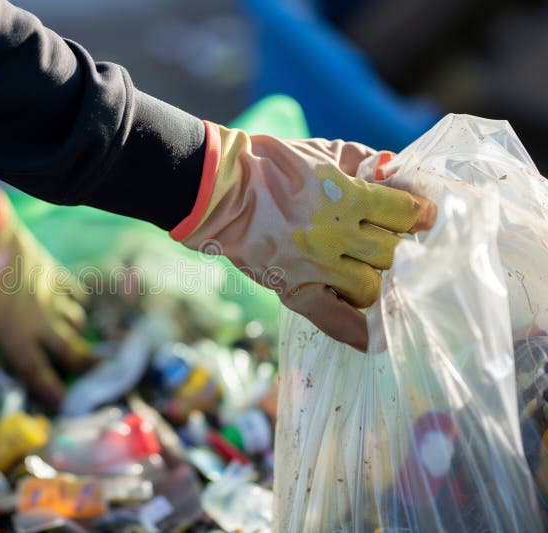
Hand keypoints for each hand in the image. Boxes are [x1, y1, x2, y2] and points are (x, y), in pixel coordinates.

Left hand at [0, 192, 91, 405]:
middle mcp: (41, 323)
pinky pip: (76, 293)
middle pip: (70, 349)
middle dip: (82, 365)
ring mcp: (53, 298)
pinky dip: (77, 300)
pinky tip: (75, 301)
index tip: (62, 402)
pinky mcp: (56, 275)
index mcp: (16, 338)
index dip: (49, 389)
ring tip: (74, 333)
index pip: (36, 371)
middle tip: (91, 371)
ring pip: (77, 321)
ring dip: (76, 331)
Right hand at [171, 122, 435, 349]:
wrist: (221, 192)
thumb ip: (365, 161)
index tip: (421, 217)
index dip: (420, 216)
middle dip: (394, 247)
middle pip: (391, 254)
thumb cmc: (271, 165)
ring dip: (374, 280)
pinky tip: (377, 340)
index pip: (405, 214)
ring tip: (366, 272)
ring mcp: (314, 268)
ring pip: (370, 289)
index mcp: (344, 195)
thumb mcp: (322, 151)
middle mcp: (334, 235)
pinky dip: (359, 333)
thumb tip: (399, 172)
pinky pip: (335, 322)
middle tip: (387, 243)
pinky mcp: (295, 291)